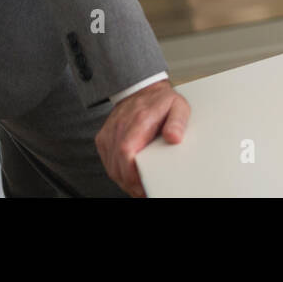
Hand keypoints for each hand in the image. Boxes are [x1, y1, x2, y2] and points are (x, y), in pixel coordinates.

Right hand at [94, 80, 189, 197]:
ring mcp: (110, 132)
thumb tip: (174, 137)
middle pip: (117, 165)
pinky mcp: (104, 137)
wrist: (143, 90)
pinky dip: (116, 171)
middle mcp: (121, 126)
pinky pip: (106, 160)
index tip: (142, 186)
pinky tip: (128, 175)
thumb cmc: (161, 102)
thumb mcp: (178, 107)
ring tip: (138, 185)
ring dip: (123, 180)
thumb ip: (178, 122)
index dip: (131, 174)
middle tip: (144, 191)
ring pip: (110, 166)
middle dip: (129, 183)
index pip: (126, 151)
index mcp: (139, 120)